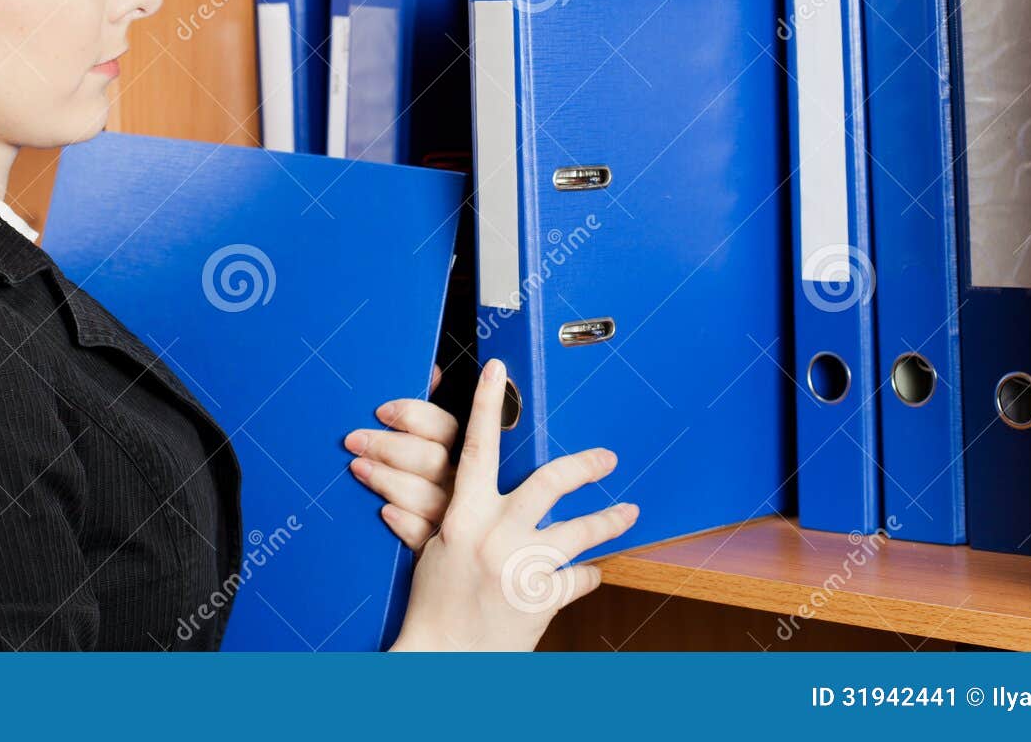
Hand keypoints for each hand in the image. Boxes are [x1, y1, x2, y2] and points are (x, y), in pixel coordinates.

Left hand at [345, 364, 457, 552]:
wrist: (453, 559)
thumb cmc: (436, 486)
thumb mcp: (440, 445)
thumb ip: (431, 413)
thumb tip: (431, 369)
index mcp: (466, 453)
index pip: (446, 427)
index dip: (412, 416)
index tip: (380, 411)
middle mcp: (464, 484)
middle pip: (430, 459)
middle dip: (388, 446)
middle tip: (354, 439)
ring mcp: (453, 517)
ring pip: (423, 495)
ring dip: (386, 479)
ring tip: (357, 469)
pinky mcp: (437, 547)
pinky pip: (422, 535)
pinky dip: (402, 521)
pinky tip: (383, 512)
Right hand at [388, 357, 636, 651]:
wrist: (442, 659)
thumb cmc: (431, 606)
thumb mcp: (431, 552)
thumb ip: (433, 519)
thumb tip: (401, 496)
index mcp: (464, 517)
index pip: (476, 448)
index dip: (488, 405)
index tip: (499, 371)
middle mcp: (498, 535)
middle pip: (550, 482)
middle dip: (584, 465)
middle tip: (608, 457)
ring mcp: (525, 566)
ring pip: (581, 530)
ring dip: (609, 520)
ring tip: (629, 512)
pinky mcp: (545, 598)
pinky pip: (579, 578)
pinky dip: (588, 575)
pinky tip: (595, 572)